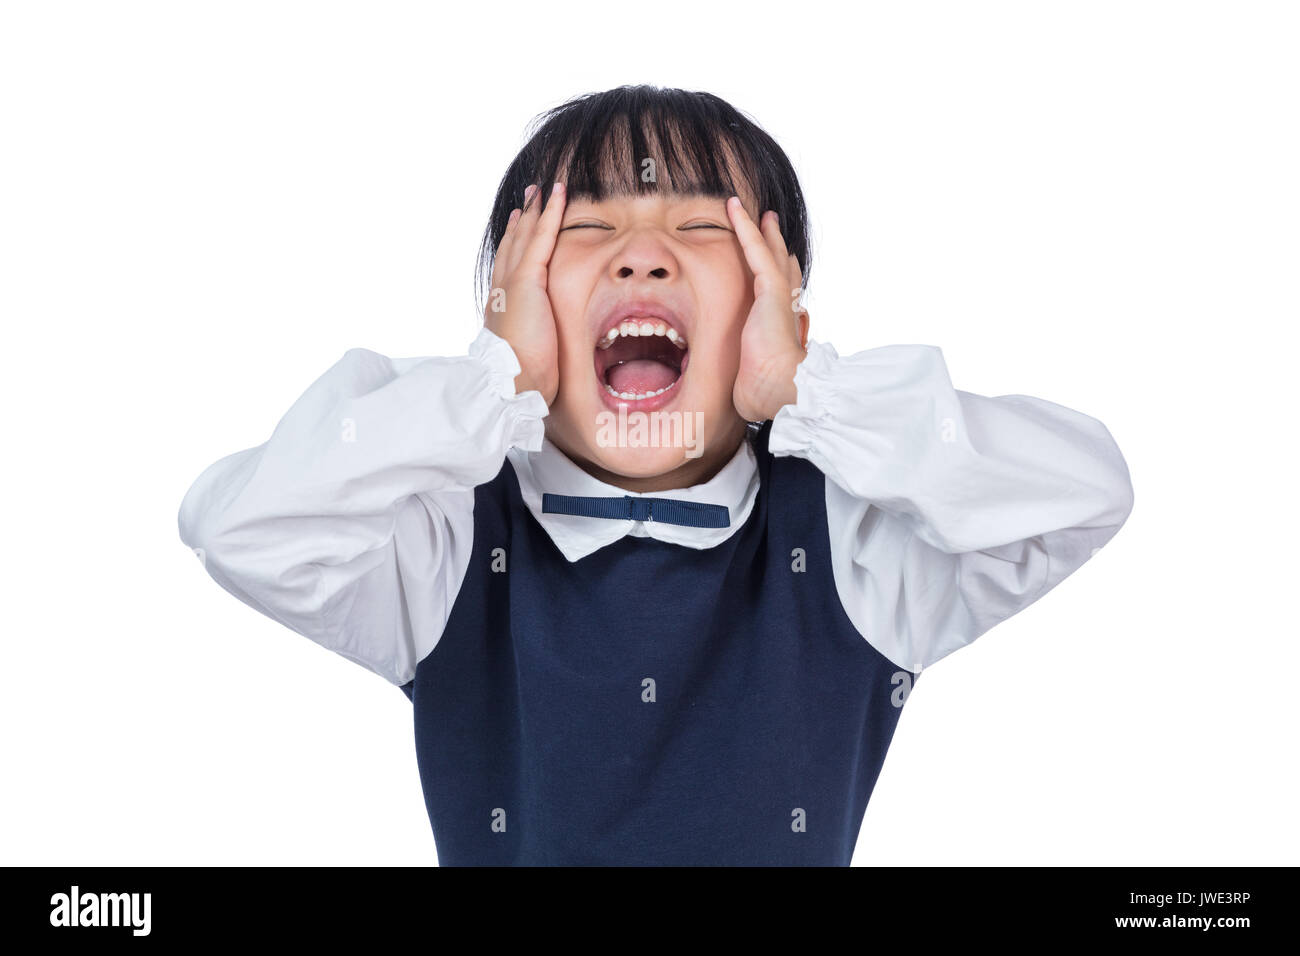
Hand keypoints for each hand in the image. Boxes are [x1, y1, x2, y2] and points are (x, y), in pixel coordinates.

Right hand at [484, 181, 566, 403]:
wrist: (511, 382)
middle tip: (527, 199)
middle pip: (512, 246)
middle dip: (520, 222)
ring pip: (525, 237)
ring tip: (541, 189)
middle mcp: (502, 290)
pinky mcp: (528, 280)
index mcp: (502, 308)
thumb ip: (533, 349)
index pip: (509, 269)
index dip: (513, 246)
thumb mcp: (526, 360)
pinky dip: (550, 213)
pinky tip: (557, 194)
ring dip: (534, 210)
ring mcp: (512, 282)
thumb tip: (541, 358)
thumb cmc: (522, 381)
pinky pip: (542, 237)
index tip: (518, 228)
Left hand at [726, 197, 809, 421]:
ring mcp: (781, 297)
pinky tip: (733, 207)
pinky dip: (745, 227)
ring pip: (770, 254)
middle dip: (776, 246)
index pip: (783, 295)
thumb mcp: (753, 386)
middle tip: (770, 225)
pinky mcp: (771, 290)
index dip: (780, 275)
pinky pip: (755, 250)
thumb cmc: (767, 397)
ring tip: (753, 210)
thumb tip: (741, 400)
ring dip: (761, 230)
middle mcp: (787, 308)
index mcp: (784, 329)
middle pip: (782, 267)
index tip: (775, 264)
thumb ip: (749, 383)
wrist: (782, 392)